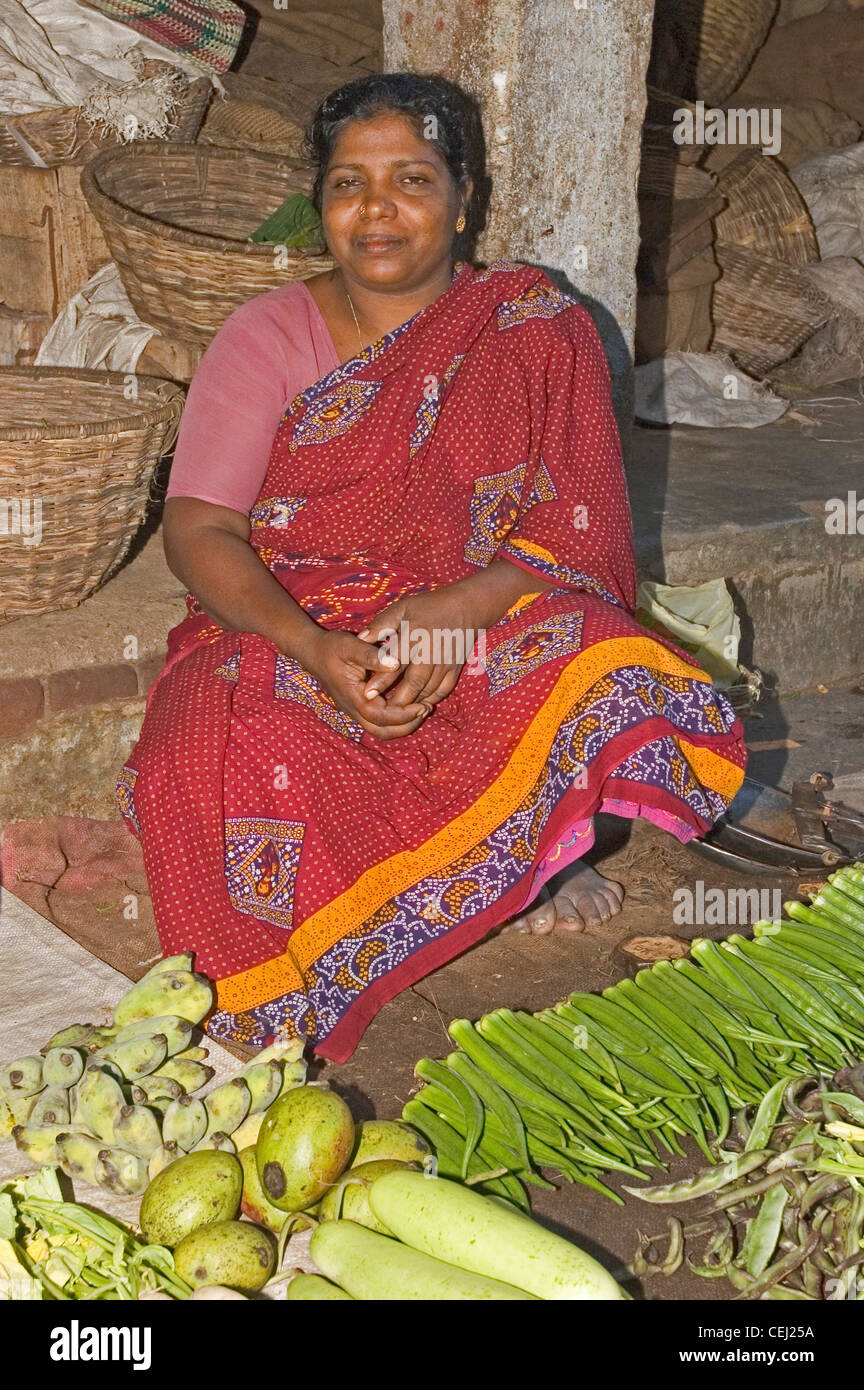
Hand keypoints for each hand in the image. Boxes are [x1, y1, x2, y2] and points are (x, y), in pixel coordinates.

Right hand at [301, 629, 429, 739]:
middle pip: (382, 731)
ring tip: (421, 709)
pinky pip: (377, 722)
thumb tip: (395, 663)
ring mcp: (354, 710)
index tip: (423, 705)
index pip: (381, 717)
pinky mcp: (357, 707)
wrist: (312, 652)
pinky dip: (395, 719)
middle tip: (426, 709)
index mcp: (354, 697)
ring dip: (401, 725)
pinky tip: (409, 703)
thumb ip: (373, 656)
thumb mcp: (351, 646)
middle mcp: (353, 709)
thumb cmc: (332, 647)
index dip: (404, 715)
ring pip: (380, 730)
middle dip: (406, 725)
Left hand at [358, 588, 476, 711]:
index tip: (367, 694)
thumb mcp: (402, 608)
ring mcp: (446, 662)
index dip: (381, 680)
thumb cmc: (428, 606)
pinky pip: (442, 691)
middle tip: (379, 712)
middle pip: (414, 683)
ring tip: (393, 714)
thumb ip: (381, 624)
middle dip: (396, 701)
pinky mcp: (455, 669)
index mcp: (415, 635)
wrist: (466, 607)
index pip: (396, 662)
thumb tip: (361, 639)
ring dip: (411, 704)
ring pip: (428, 690)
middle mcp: (432, 652)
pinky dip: (429, 700)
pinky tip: (416, 706)